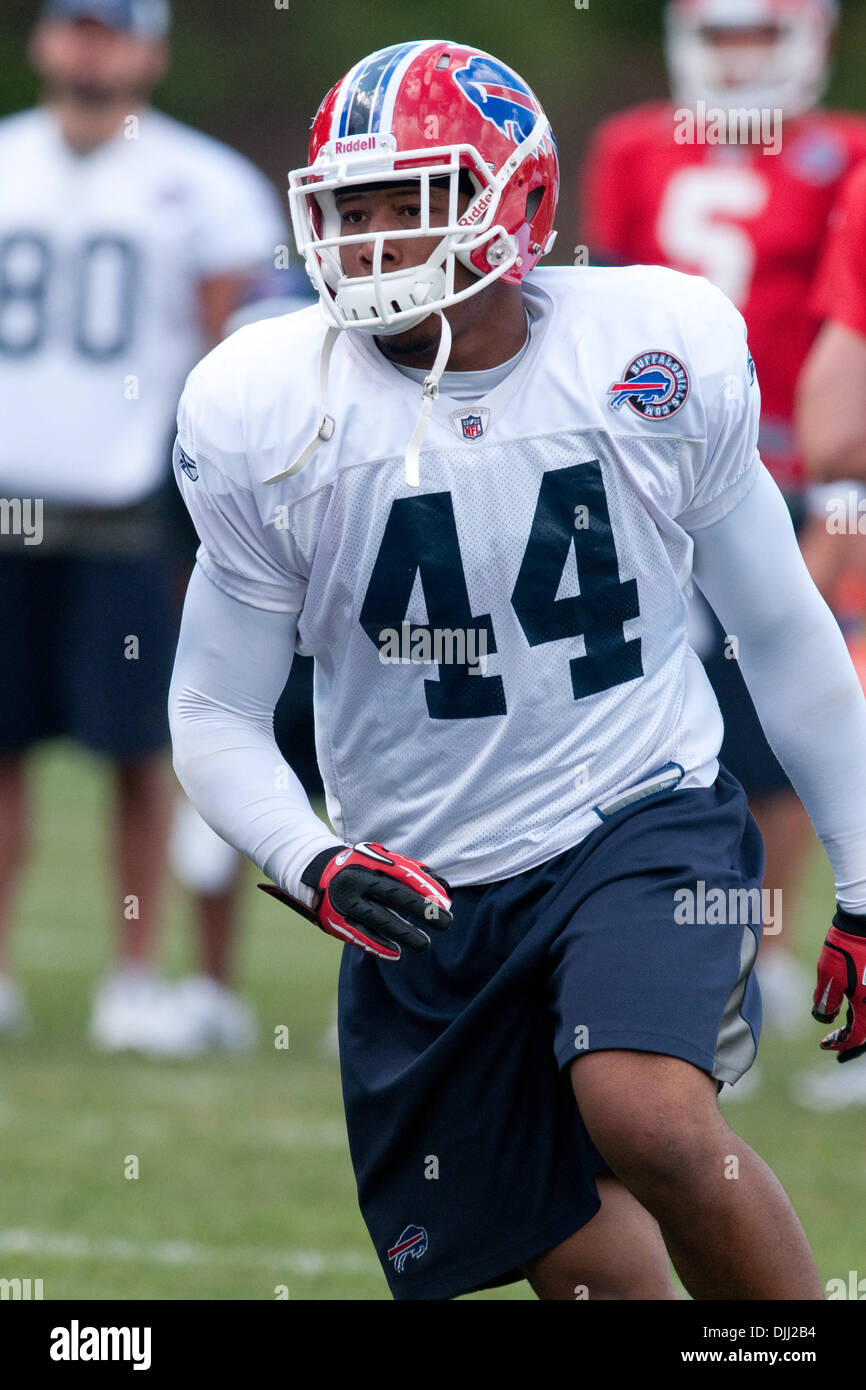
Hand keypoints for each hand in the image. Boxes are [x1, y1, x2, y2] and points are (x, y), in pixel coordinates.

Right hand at [259, 841, 451, 960]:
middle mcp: (358, 880)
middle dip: (421, 910)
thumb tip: (443, 889)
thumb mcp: (382, 863)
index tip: (446, 901)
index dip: (425, 886)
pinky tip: (396, 953)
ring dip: (403, 933)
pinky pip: (359, 935)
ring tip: (425, 945)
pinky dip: (378, 945)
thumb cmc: (361, 868)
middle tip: (446, 923)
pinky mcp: (336, 920)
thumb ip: (411, 872)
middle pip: (394, 896)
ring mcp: (346, 901)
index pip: (403, 872)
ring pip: (378, 919)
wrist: (316, 874)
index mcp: (370, 862)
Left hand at [812, 906, 865, 1061]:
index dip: (840, 1044)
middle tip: (835, 1049)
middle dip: (851, 1042)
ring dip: (855, 1027)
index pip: (857, 1036)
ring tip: (837, 1032)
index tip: (824, 1045)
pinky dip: (860, 1012)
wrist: (862, 922)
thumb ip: (826, 1002)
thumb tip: (824, 1017)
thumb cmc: (845, 949)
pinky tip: (845, 1012)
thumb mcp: (828, 977)